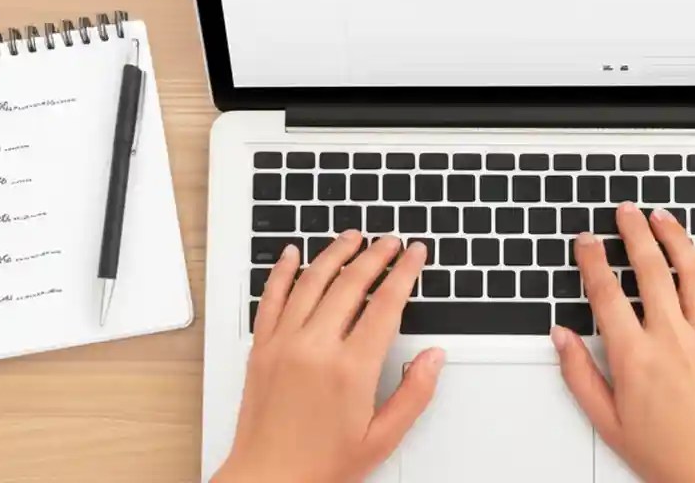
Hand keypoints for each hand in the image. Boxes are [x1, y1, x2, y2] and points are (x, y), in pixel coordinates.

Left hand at [214, 232, 443, 482]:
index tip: (416, 254)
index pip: (386, 303)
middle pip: (351, 282)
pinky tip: (292, 254)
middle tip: (390, 241)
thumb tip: (433, 357)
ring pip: (312, 281)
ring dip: (335, 253)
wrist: (268, 481)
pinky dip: (283, 271)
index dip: (405, 272)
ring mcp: (284, 344)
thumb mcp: (382, 437)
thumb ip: (414, 394)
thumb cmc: (321, 466)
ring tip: (352, 236)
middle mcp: (315, 348)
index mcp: (351, 369)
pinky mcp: (261, 348)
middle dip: (376, 255)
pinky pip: (271, 297)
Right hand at [551, 203, 694, 482]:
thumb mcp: (606, 420)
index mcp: (635, 357)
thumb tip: (561, 337)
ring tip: (663, 218)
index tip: (586, 241)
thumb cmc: (663, 453)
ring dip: (677, 239)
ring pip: (693, 274)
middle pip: (651, 270)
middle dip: (633, 233)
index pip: (607, 294)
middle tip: (624, 213)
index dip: (592, 260)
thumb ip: (579, 374)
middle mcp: (672, 341)